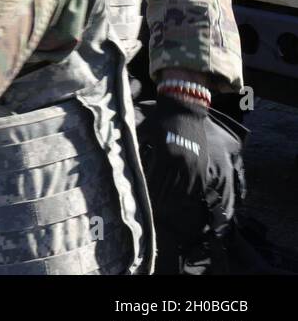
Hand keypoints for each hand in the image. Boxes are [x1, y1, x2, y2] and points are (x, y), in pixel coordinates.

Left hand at [140, 94, 216, 239]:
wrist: (185, 108)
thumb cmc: (160, 118)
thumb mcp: (144, 131)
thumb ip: (133, 145)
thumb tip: (118, 156)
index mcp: (165, 154)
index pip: (155, 181)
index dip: (148, 194)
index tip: (141, 204)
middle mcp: (181, 161)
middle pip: (169, 190)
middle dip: (159, 202)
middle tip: (150, 212)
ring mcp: (194, 164)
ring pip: (184, 191)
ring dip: (174, 202)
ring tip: (165, 211)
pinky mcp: (202, 163)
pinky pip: (197, 186)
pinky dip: (189, 196)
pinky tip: (181, 202)